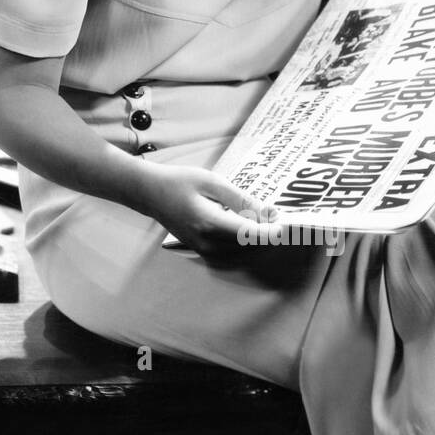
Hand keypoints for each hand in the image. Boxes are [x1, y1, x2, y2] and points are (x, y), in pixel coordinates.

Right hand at [141, 162, 276, 258]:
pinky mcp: (204, 252)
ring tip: (263, 217)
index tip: (285, 218)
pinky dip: (246, 242)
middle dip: (269, 232)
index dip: (275, 230)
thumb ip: (242, 199)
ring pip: (245, 252)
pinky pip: (234, 253)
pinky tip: (247, 225)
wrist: (149, 193)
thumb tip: (270, 213)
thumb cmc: (179, 182)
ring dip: (259, 238)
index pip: (254, 236)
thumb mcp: (213, 182)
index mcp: (211, 224)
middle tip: (276, 213)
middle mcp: (208, 244)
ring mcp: (205, 251)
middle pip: (253, 247)